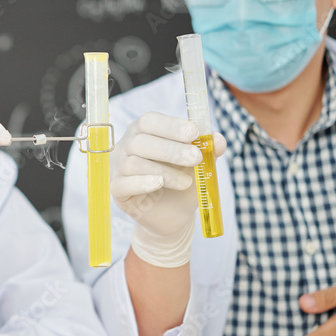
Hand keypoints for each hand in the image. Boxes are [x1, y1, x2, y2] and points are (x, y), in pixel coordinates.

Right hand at [110, 112, 225, 266]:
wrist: (174, 214)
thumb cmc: (183, 182)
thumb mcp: (200, 165)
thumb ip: (208, 151)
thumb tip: (218, 140)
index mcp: (144, 132)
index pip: (150, 121)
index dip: (171, 125)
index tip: (194, 133)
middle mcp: (127, 146)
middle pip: (141, 141)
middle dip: (171, 149)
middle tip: (196, 158)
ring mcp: (118, 168)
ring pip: (134, 163)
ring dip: (165, 172)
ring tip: (187, 182)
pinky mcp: (117, 190)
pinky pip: (123, 184)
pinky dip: (142, 183)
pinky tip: (159, 184)